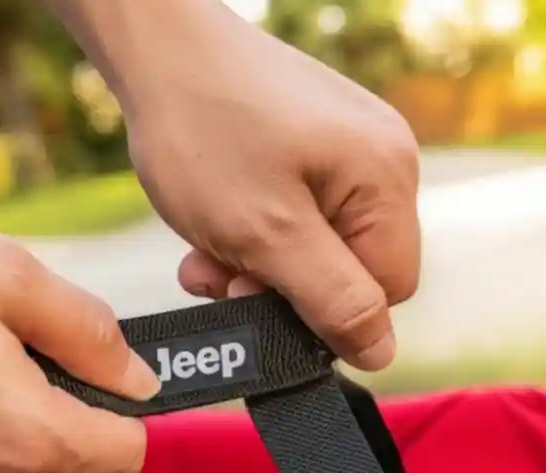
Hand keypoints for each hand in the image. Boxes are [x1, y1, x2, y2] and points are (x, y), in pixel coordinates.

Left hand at [111, 2, 420, 370]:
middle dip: (283, 285)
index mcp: (388, 179)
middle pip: (355, 269)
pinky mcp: (319, 138)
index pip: (387, 292)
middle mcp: (386, 158)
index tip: (251, 295)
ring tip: (205, 245)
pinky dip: (255, 227)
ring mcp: (353, 144)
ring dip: (258, 260)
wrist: (157, 44)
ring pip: (320, 245)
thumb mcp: (264, 235)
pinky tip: (212, 216)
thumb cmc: (204, 131)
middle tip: (217, 271)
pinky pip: (302, 209)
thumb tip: (381, 354)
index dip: (322, 314)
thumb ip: (330, 300)